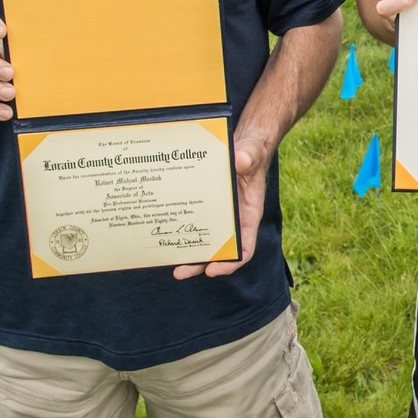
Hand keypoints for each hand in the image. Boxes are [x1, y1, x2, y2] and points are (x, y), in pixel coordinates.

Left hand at [177, 138, 268, 278]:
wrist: (242, 145)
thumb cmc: (252, 152)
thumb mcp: (253, 153)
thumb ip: (249, 157)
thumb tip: (241, 160)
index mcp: (249, 216)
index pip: (245, 248)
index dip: (232, 263)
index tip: (214, 270)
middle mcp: (233, 220)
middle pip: (218, 251)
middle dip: (199, 264)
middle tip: (180, 272)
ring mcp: (216, 214)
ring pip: (202, 240)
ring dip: (187, 254)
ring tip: (169, 264)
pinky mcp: (202, 205)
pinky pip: (191, 221)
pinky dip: (179, 230)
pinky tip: (164, 234)